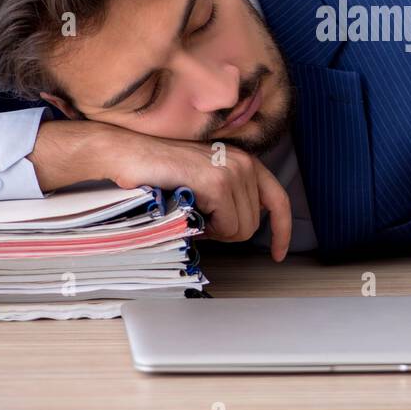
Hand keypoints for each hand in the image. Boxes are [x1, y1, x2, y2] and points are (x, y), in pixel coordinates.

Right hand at [28, 120, 291, 260]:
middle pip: (254, 224)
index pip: (279, 201)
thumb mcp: (205, 185)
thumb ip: (229, 200)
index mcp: (245, 162)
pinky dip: (207, 229)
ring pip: (241, 229)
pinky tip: (188, 209)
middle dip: (227, 232)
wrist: (128, 154)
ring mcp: (233, 170)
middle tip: (199, 218)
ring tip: (191, 210)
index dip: (282, 231)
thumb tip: (241, 231)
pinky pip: (227, 226)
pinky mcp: (218, 182)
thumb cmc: (162, 174)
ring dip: (215, 231)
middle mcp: (245, 163)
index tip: (278, 255)